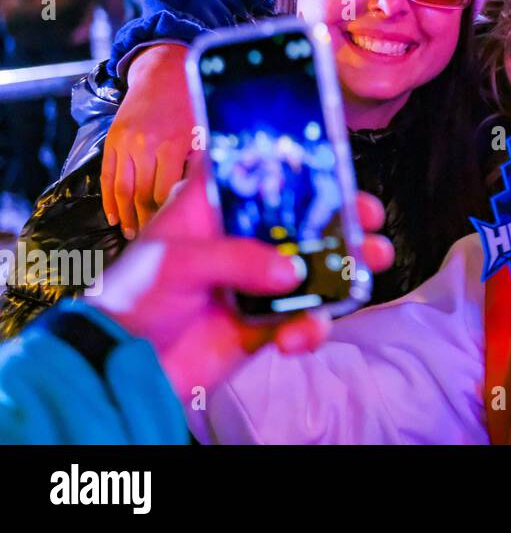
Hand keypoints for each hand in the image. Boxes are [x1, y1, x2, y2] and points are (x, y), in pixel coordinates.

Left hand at [88, 158, 393, 400]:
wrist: (118, 370)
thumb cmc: (131, 299)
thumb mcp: (175, 262)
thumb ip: (236, 259)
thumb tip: (291, 270)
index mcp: (215, 208)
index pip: (261, 171)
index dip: (300, 163)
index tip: (338, 163)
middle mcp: (242, 239)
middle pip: (304, 217)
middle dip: (343, 217)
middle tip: (370, 219)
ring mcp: (257, 281)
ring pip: (316, 267)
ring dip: (347, 268)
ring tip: (367, 267)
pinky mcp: (265, 323)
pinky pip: (304, 319)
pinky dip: (311, 328)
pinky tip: (297, 338)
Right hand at [101, 43, 193, 238]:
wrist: (164, 70)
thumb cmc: (194, 103)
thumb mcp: (205, 131)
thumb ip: (203, 162)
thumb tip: (207, 198)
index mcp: (173, 145)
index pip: (166, 192)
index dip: (167, 216)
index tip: (173, 233)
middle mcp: (145, 146)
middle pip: (143, 195)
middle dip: (148, 221)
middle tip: (154, 242)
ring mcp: (125, 144)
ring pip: (122, 190)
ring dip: (127, 216)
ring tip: (134, 235)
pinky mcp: (112, 140)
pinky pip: (107, 177)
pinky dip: (109, 200)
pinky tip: (115, 217)